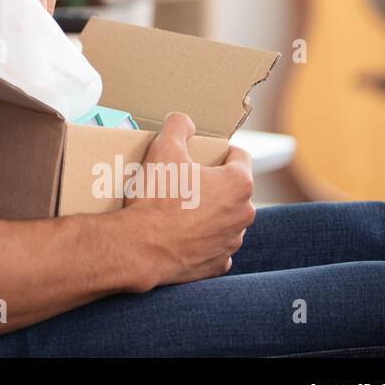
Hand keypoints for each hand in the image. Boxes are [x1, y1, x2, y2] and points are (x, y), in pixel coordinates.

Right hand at [121, 112, 255, 288]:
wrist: (140, 246)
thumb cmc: (156, 198)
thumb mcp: (163, 149)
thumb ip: (178, 126)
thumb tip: (184, 121)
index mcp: (238, 183)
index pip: (240, 156)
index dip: (221, 151)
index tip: (203, 155)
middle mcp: (244, 213)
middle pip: (233, 189)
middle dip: (213, 183)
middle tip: (184, 181)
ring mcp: (232, 241)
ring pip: (225, 218)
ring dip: (209, 212)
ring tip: (178, 208)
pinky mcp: (218, 263)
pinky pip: (215, 246)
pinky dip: (202, 239)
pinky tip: (180, 233)